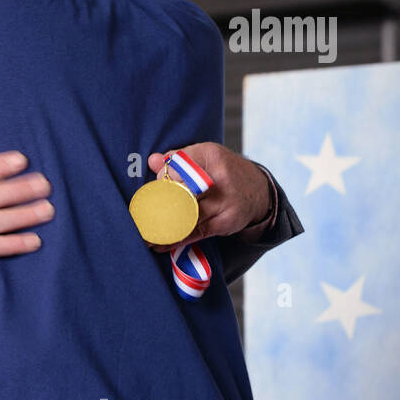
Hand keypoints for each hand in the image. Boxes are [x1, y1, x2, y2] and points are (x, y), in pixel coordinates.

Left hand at [145, 142, 272, 251]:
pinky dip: (175, 240)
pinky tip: (159, 244)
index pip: (177, 166)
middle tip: (140, 216)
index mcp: (211, 155)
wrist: (259, 191)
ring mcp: (225, 201)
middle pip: (181, 191)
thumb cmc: (223, 172)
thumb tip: (153, 161)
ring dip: (163, 226)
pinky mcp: (226, 221)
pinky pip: (195, 232)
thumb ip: (178, 159)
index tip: (152, 189)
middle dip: (159, 204)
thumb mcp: (205, 157)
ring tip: (143, 233)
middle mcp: (219, 178)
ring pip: (186, 215)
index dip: (162, 179)